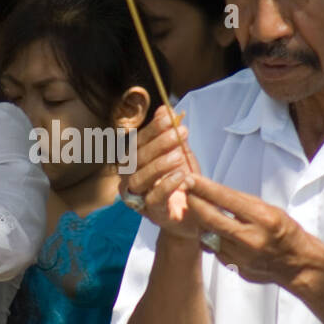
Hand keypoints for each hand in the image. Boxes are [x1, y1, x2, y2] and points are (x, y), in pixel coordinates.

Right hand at [118, 105, 199, 237]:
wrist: (194, 215)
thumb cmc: (182, 182)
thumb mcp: (180, 153)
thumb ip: (171, 134)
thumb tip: (165, 109)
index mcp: (134, 161)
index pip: (139, 141)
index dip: (154, 128)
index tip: (171, 117)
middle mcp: (129, 178)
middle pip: (137, 158)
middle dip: (158, 143)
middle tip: (180, 132)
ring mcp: (138, 198)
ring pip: (140, 178)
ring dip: (160, 164)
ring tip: (179, 155)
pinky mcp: (152, 213)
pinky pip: (154, 198)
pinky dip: (167, 185)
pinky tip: (182, 176)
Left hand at [182, 174, 323, 290]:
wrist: (298, 264)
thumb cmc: (284, 231)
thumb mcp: (269, 210)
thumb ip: (242, 204)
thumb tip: (212, 193)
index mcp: (263, 218)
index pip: (226, 199)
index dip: (204, 188)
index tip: (190, 179)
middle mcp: (250, 238)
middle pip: (210, 218)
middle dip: (193, 202)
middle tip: (183, 191)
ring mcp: (241, 256)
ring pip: (208, 235)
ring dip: (199, 221)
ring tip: (195, 208)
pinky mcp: (235, 268)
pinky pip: (215, 249)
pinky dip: (210, 238)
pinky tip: (211, 230)